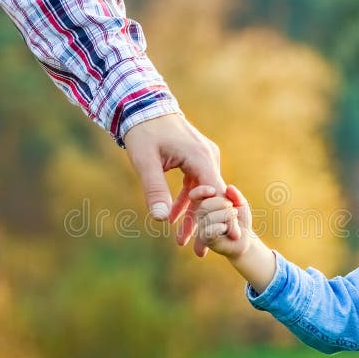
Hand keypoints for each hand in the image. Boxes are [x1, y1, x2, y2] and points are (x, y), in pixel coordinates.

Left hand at [123, 113, 236, 256]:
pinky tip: (173, 219)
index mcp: (201, 158)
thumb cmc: (143, 130)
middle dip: (204, 225)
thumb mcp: (145, 162)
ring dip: (193, 217)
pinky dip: (186, 202)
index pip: (216, 195)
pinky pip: (195, 185)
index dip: (216, 220)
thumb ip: (155, 190)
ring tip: (182, 242)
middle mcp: (208, 158)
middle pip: (212, 198)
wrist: (142, 104)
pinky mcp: (195, 158)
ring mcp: (203, 158)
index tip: (213, 242)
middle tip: (198, 252)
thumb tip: (161, 220)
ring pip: (203, 194)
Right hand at [190, 184, 253, 260]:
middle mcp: (201, 215)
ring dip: (226, 217)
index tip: (213, 191)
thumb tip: (229, 187)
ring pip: (209, 218)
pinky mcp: (206, 239)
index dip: (200, 191)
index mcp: (207, 203)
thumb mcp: (241, 204)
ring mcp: (202, 227)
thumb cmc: (241, 220)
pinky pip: (210, 231)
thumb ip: (235, 195)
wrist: (246, 239)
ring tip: (235, 222)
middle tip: (234, 211)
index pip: (195, 195)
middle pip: (205, 205)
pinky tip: (227, 229)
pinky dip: (222, 228)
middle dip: (221, 204)